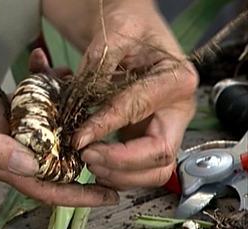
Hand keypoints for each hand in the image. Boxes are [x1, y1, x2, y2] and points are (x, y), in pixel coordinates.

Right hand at [0, 56, 117, 206]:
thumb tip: (31, 165)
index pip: (46, 189)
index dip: (78, 197)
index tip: (109, 197)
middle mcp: (7, 152)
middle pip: (54, 164)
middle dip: (85, 160)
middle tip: (116, 151)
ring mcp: (4, 132)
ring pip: (46, 133)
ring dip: (70, 122)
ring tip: (93, 108)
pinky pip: (31, 109)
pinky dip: (45, 96)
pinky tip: (55, 78)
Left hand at [72, 1, 197, 189]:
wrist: (133, 30)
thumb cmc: (128, 26)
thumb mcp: (114, 34)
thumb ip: (99, 67)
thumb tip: (80, 110)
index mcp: (177, 80)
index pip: (140, 111)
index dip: (107, 127)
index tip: (79, 139)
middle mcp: (178, 110)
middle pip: (160, 156)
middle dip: (120, 164)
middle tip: (86, 156)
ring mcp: (167, 127)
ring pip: (155, 171)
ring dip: (120, 175)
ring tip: (89, 161)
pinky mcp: (151, 137)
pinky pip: (143, 170)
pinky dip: (120, 174)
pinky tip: (97, 164)